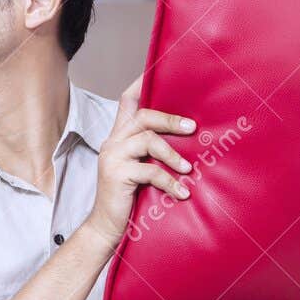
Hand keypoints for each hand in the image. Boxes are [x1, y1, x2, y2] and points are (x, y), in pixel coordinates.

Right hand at [82, 76, 196, 249]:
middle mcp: (112, 142)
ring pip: (147, 140)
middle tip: (193, 128)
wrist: (106, 228)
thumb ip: (154, 152)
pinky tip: (181, 192)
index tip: (160, 71)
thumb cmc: (129, 199)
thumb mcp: (141, 170)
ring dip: (172, 154)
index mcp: (118, 137)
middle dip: (170, 120)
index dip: (142, 84)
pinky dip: (169, 181)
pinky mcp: (116, 175)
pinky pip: (149, 171)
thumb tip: (189, 136)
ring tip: (187, 168)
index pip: (127, 101)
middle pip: (142, 115)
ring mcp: (112, 158)